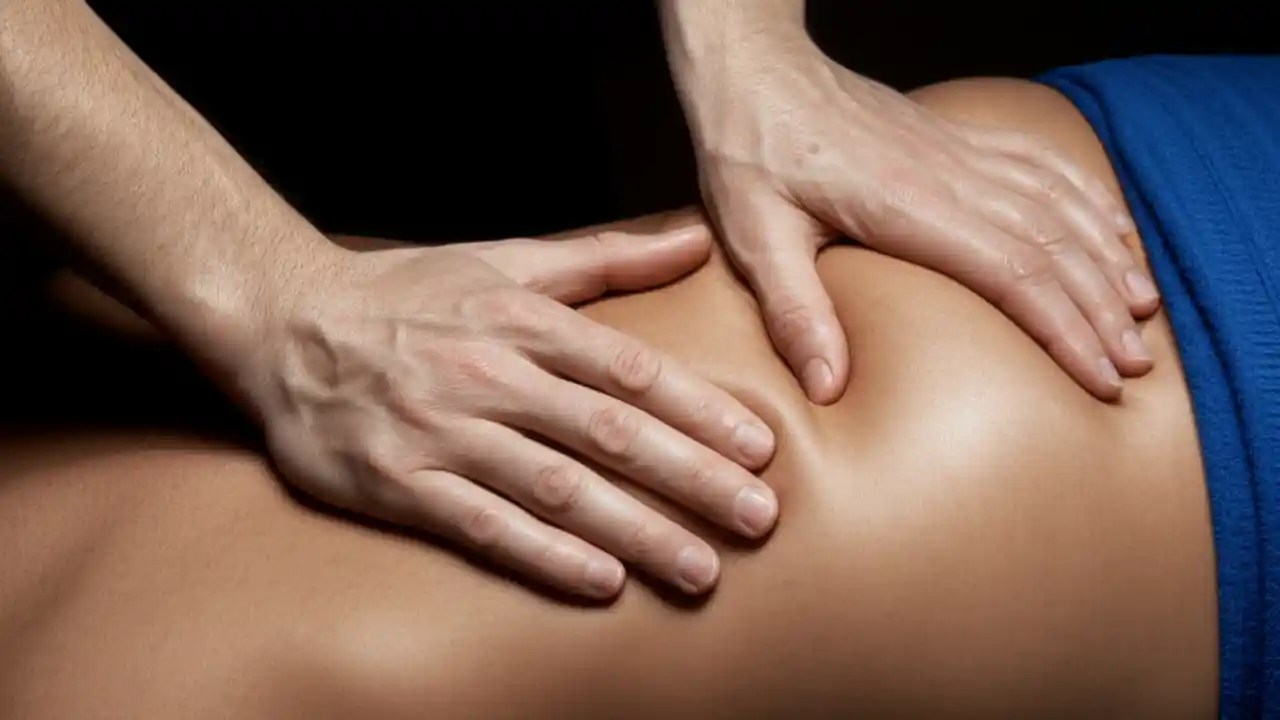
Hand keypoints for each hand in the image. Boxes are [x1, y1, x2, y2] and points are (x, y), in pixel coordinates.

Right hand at [238, 218, 777, 599]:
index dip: (701, 411)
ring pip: (557, 488)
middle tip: (759, 519)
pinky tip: (602, 583)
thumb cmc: (408, 293)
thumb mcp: (506, 261)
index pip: (630, 371)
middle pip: (609, 434)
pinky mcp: (399, 484)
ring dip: (635, 532)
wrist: (286, 321)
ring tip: (701, 568)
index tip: (761, 449)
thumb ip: (606, 257)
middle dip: (691, 479)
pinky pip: (483, 527)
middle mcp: (490, 375)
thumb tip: (697, 238)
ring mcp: (444, 432)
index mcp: (522, 320)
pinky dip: (544, 556)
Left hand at [672, 34, 1158, 401]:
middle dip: (1099, 308)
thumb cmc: (750, 152)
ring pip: (1057, 205)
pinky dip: (1086, 197)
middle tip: (1135, 363)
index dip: (1064, 328)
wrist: (756, 70)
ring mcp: (957, 151)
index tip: (1100, 376)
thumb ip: (794, 310)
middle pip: (1051, 245)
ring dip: (1104, 258)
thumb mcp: (754, 236)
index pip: (1011, 273)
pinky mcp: (954, 137)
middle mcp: (949, 176)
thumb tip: (828, 389)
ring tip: (1142, 310)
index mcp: (907, 206)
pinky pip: (1040, 164)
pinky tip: (1111, 227)